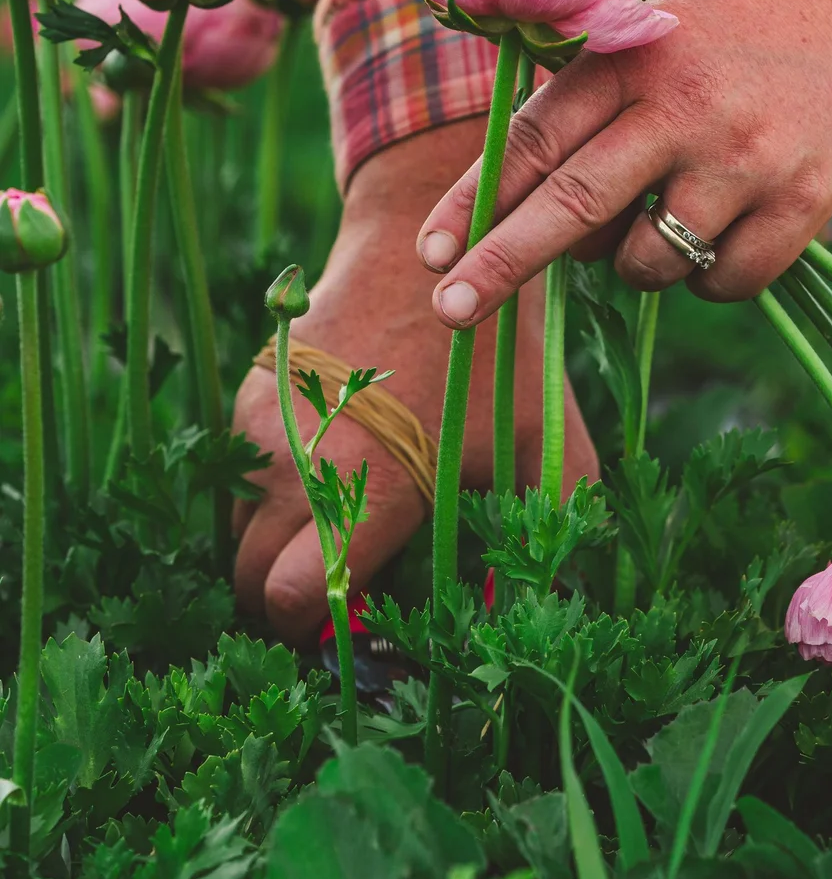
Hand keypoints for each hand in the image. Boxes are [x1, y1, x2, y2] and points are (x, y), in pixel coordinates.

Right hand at [231, 121, 597, 641]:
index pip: (295, 599)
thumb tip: (534, 612)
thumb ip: (546, 534)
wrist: (426, 245)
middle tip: (343, 603)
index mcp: (370, 485)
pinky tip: (330, 479)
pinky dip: (271, 498)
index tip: (359, 631)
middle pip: (250, 582)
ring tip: (340, 538)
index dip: (319, 633)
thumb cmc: (498, 357)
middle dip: (289, 608)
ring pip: (237, 531)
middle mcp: (299, 462)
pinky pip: (241, 477)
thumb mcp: (547, 444)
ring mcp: (263, 427)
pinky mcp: (247, 396)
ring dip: (276, 551)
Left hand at [416, 0, 831, 318]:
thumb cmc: (750, 10)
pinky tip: (731, 229)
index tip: (430, 251)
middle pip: (573, 208)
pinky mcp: (804, 202)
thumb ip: (598, 99)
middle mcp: (683, 109)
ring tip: (672, 214)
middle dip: (500, 266)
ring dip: (637, 264)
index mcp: (633, 57)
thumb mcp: (661, 26)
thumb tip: (548, 223)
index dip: (475, 201)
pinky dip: (712, 277)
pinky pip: (725, 282)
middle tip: (449, 312)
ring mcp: (745, 160)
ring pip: (649, 263)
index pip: (534, 139)